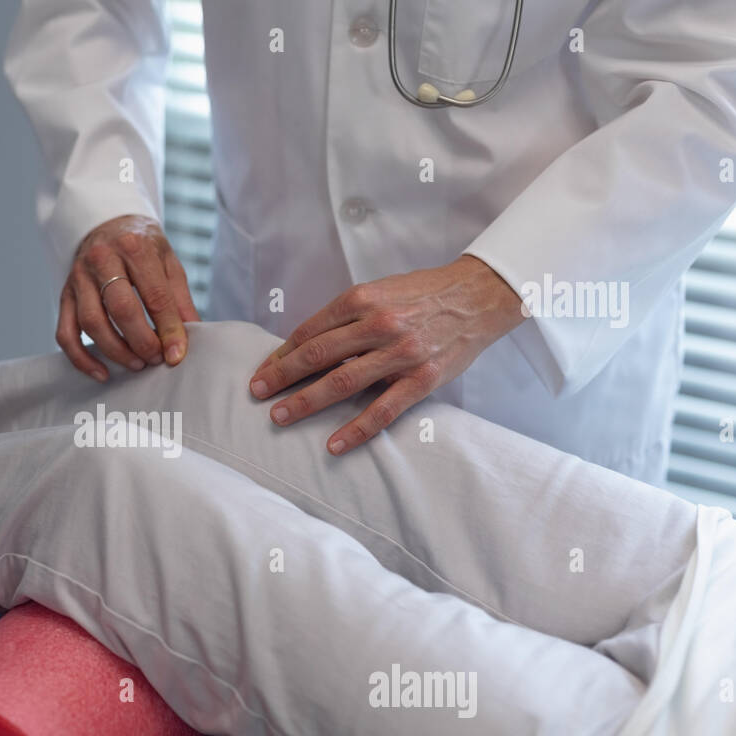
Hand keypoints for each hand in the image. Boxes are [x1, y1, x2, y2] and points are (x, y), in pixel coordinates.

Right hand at [57, 215, 201, 380]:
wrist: (107, 226)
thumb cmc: (142, 248)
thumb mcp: (168, 262)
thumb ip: (179, 299)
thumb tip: (192, 335)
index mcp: (134, 248)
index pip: (154, 295)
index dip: (168, 329)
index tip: (176, 354)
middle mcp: (102, 259)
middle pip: (121, 308)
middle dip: (141, 341)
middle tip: (155, 359)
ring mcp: (78, 278)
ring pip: (91, 322)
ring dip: (116, 351)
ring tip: (137, 364)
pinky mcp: (65, 295)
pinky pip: (65, 333)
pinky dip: (81, 358)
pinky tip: (102, 372)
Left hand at [248, 255, 525, 453]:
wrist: (479, 296)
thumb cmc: (423, 294)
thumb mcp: (380, 291)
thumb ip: (346, 316)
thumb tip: (306, 347)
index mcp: (363, 299)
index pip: (310, 331)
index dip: (282, 353)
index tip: (263, 370)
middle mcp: (378, 324)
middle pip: (317, 355)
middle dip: (282, 376)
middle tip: (256, 392)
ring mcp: (401, 353)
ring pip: (342, 382)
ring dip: (306, 402)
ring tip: (280, 416)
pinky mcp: (422, 379)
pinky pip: (382, 410)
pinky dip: (355, 430)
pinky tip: (332, 444)